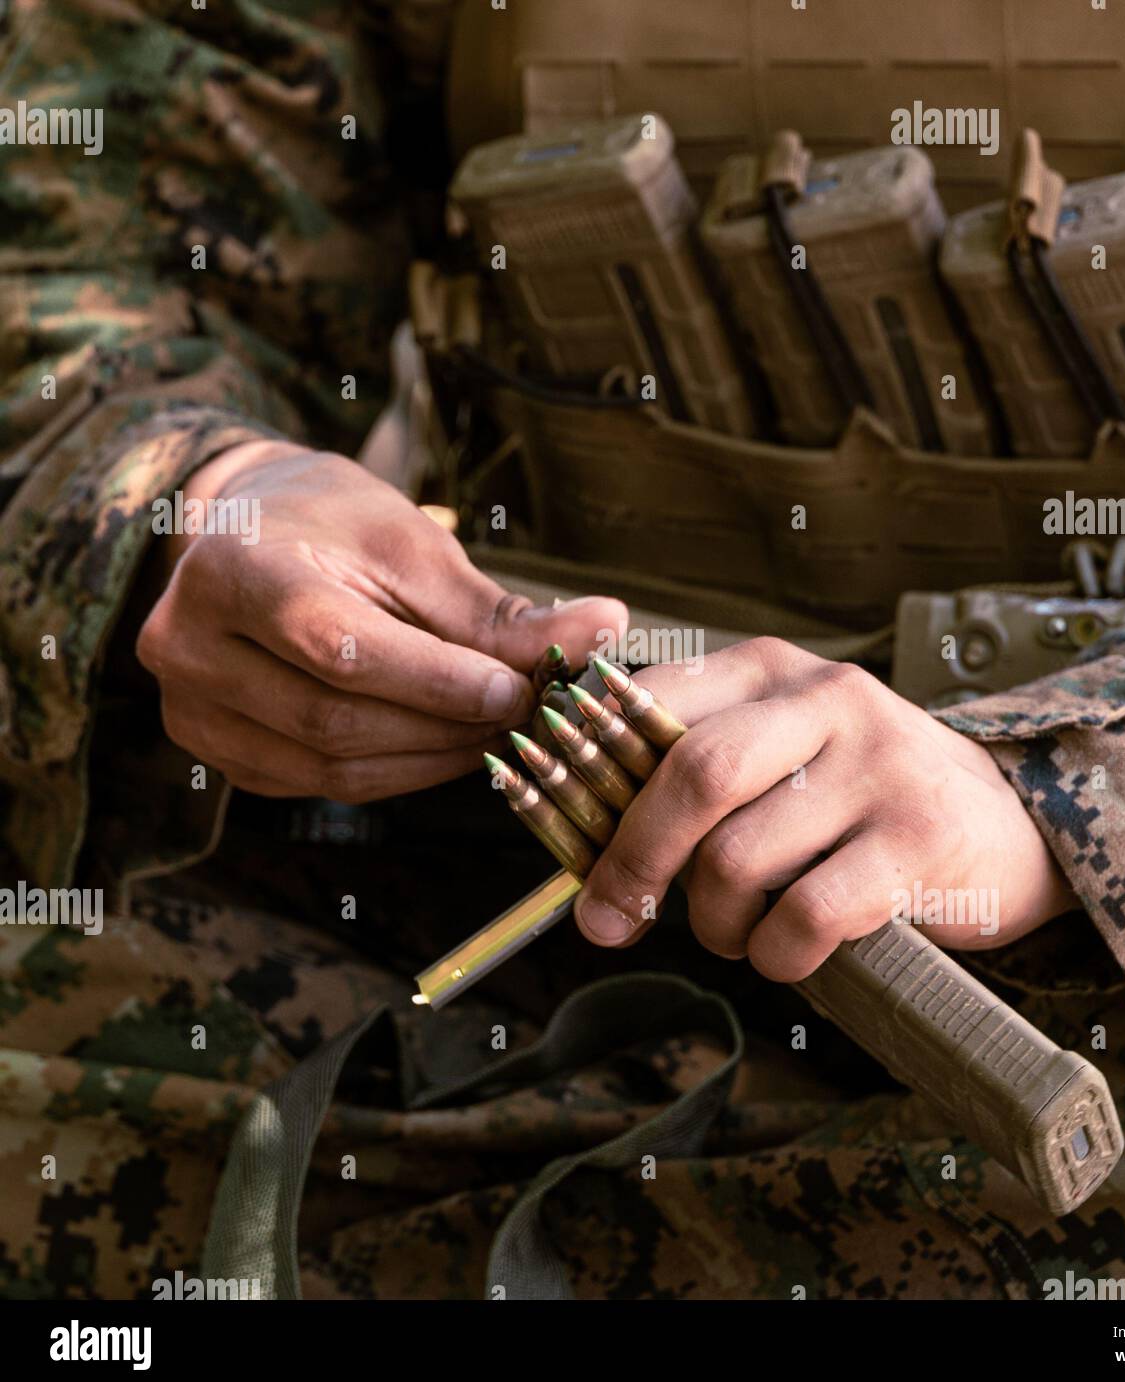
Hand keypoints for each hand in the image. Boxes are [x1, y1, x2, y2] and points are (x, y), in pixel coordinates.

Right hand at [135, 440, 625, 799]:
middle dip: (446, 726)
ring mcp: (194, 711)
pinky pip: (321, 784)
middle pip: (336, 720)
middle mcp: (187, 647)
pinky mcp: (218, 753)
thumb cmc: (336, 525)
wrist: (250, 533)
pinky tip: (444, 744)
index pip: (341, 650)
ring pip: (332, 767)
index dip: (438, 682)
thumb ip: (498, 609)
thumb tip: (608, 628)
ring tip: (495, 730)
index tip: (518, 690)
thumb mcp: (415, 547)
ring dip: (431, 759)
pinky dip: (397, 773)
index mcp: (230, 572)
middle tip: (524, 716)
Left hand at [573, 638, 1076, 979]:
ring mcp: (878, 768)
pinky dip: (773, 955)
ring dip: (714, 924)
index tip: (567, 836)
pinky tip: (785, 953)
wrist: (1009, 823)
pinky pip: (801, 917)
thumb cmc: (862, 797)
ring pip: (737, 860)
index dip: (592, 774)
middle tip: (610, 919)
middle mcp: (827, 700)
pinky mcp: (918, 841)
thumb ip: (698, 773)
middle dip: (632, 860)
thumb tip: (589, 851)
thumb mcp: (784, 751)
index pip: (651, 703)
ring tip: (736, 932)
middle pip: (692, 774)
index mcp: (772, 669)